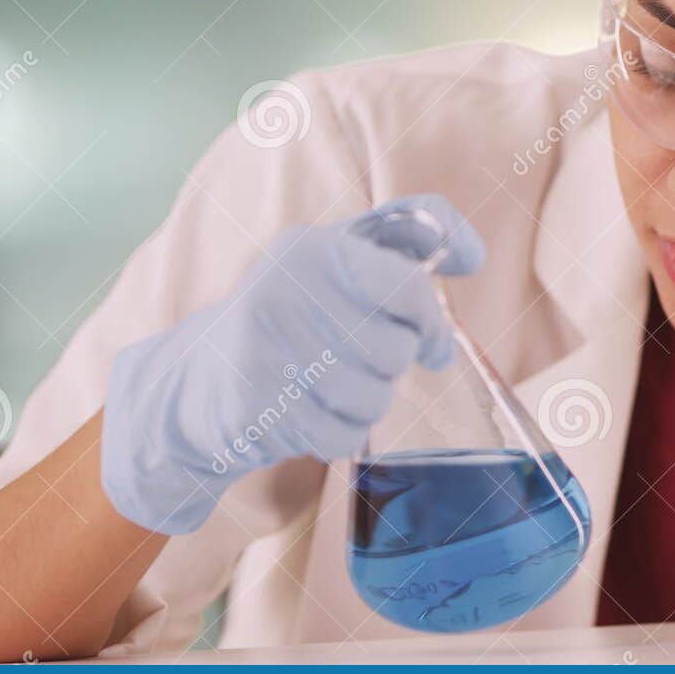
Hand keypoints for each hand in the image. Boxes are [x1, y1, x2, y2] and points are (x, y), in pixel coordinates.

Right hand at [100, 194, 485, 534]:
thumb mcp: (345, 254)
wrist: (200, 377)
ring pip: (374, 398)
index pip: (409, 287)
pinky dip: (340, 434)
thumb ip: (414, 237)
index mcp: (314, 248)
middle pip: (396, 351)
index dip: (432, 322)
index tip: (431, 340)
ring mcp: (263, 351)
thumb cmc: (297, 310)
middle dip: (390, 365)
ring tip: (332, 385)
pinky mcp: (255, 407)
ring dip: (368, 403)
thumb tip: (474, 254)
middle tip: (356, 358)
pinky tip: (312, 412)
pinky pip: (343, 436)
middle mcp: (283, 291)